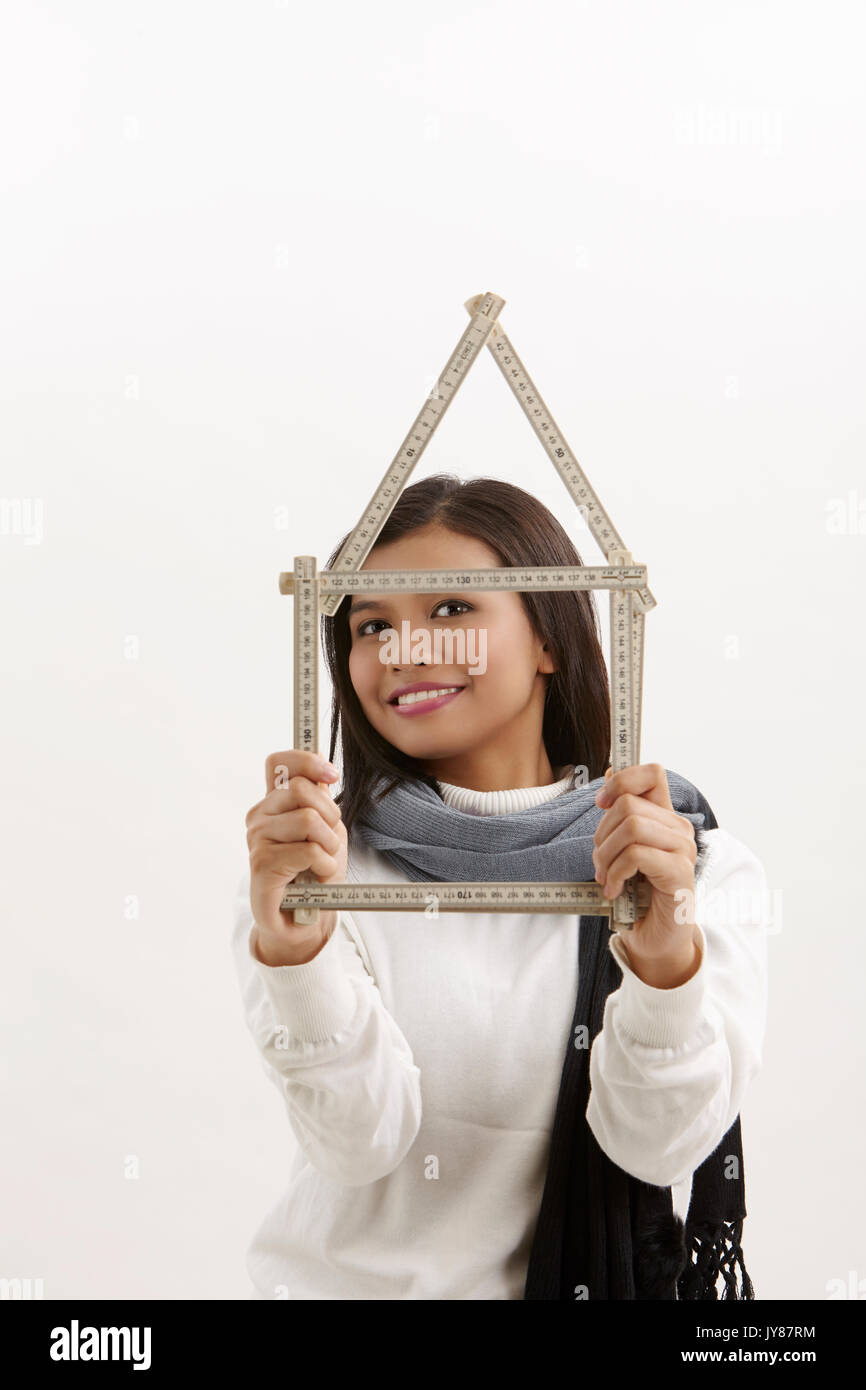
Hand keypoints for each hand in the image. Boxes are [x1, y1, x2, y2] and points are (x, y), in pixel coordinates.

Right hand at [245, 749, 346, 962]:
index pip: (280, 762)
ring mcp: (257, 840)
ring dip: (329, 845)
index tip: (331, 776)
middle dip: (330, 815)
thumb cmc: (314, 873)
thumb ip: (321, 803)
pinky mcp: (261, 864)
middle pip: (302, 789)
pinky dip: (325, 865)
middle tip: (329, 842)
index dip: (307, 761)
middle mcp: (259, 817)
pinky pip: (308, 850)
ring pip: (308, 819)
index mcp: (274, 804)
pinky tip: (317, 876)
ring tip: (322, 862)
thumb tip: (323, 776)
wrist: (302, 918)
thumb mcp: (326, 830)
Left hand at [592, 762, 700, 984]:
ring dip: (606, 855)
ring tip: (606, 877)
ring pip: (631, 826)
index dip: (622, 780)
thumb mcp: (624, 849)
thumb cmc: (639, 896)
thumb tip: (609, 771)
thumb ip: (621, 814)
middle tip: (600, 863)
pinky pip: (636, 855)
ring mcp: (682, 850)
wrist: (656, 939)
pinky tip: (614, 889)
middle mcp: (678, 829)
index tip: (601, 803)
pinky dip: (616, 873)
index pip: (652, 773)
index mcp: (664, 818)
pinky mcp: (679, 873)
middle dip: (602, 834)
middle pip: (629, 804)